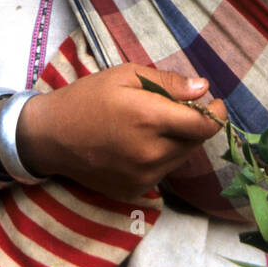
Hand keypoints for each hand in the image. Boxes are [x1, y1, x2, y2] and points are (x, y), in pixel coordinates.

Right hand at [16, 64, 227, 200]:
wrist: (51, 137)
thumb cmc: (88, 98)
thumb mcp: (125, 76)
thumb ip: (168, 83)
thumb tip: (203, 89)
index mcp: (151, 120)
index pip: (205, 125)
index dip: (216, 113)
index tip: (214, 102)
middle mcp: (152, 154)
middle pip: (196, 142)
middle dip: (194, 122)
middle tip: (175, 106)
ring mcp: (144, 177)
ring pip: (181, 157)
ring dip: (179, 140)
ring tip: (154, 123)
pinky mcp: (135, 191)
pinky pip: (163, 171)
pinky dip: (161, 156)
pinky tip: (139, 142)